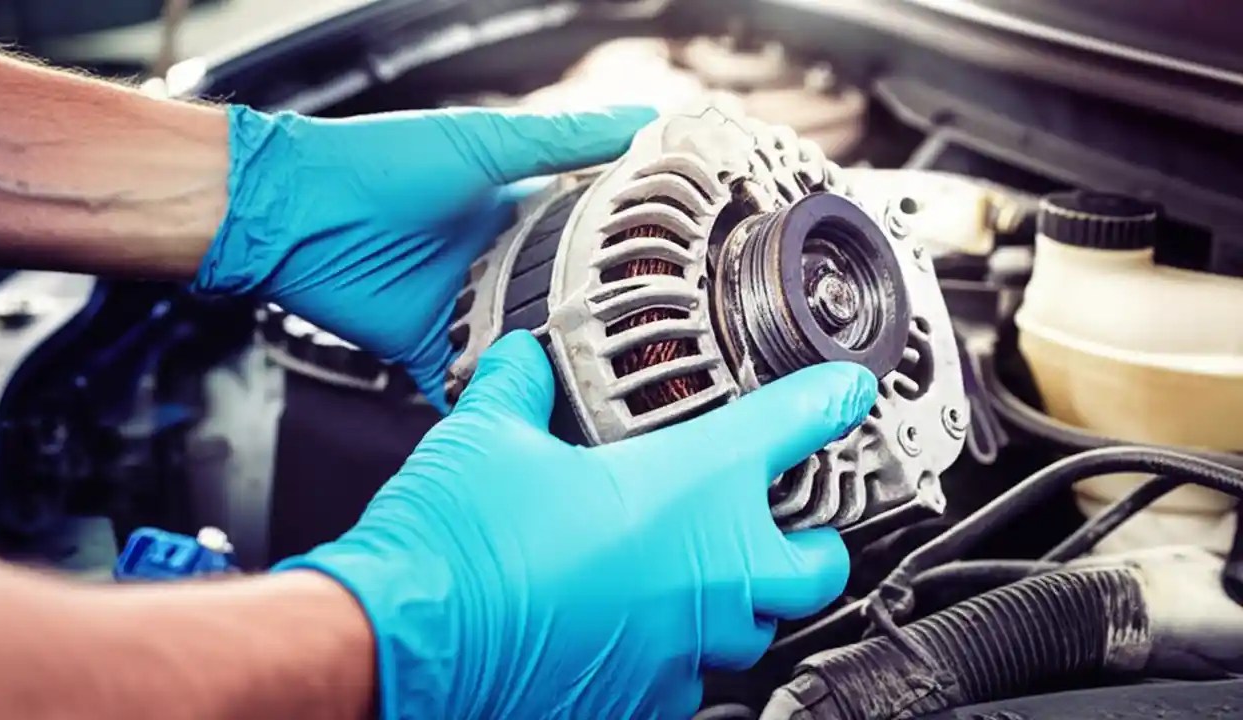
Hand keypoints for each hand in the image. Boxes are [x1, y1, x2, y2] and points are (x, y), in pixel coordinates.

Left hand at [194, 105, 655, 407]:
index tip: (675, 277)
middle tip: (648, 354)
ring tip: (603, 396)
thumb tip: (640, 120)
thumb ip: (563, 140)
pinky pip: (469, 389)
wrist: (295, 212)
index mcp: (515, 215)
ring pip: (524, 354)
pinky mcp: (430, 350)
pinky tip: (529, 422)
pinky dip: (492, 407)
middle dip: (596, 331)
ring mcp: (465, 312)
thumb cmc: (379, 166)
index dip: (628, 257)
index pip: (587, 240)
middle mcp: (495, 267)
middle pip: (560, 307)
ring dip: (552, 373)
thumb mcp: (485, 144)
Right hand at [276, 331, 876, 718]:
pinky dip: (671, 647)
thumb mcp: (486, 436)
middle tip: (781, 520)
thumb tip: (522, 361)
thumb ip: (519, 389)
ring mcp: (682, 649)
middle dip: (811, 541)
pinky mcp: (644, 702)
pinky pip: (686, 675)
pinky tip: (627, 622)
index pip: (788, 429)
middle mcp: (706, 577)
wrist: (408, 642)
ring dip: (734, 596)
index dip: (827, 402)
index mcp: (686, 489)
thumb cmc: (457, 543)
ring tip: (688, 569)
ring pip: (750, 628)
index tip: (845, 395)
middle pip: (816, 565)